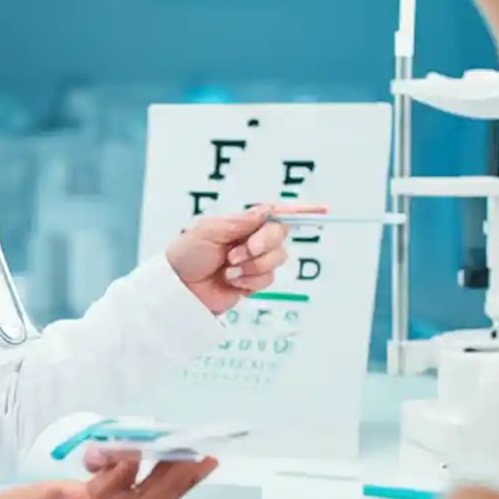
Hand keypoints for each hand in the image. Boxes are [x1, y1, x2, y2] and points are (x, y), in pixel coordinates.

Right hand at [0, 453, 217, 498]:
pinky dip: (127, 464)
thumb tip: (78, 497)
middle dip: (178, 477)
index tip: (189, 460)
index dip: (167, 485)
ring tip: (182, 445)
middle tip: (207, 452)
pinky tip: (133, 449)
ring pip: (136, 491)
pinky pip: (115, 484)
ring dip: (159, 468)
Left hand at [166, 203, 326, 313]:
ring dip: (252, 265)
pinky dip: (249, 281)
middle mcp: (251, 239)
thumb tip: (267, 210)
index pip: (274, 213)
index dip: (299, 211)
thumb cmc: (187, 254)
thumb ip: (240, 222)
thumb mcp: (209, 231)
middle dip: (262, 245)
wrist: (178, 288)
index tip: (320, 210)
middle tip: (237, 252)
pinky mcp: (252, 282)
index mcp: (241, 222)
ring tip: (229, 269)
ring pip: (276, 260)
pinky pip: (267, 280)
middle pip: (279, 236)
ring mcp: (253, 262)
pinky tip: (232, 282)